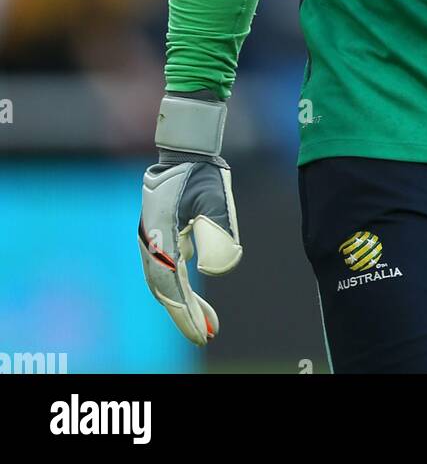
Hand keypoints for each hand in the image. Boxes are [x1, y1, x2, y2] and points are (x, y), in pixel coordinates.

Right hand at [138, 94, 241, 345]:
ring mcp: (150, 239)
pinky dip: (177, 288)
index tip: (204, 334)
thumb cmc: (202, 172)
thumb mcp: (216, 197)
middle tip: (207, 334)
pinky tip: (193, 297)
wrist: (185, 149)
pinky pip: (164, 270)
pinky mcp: (157, 235)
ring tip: (206, 323)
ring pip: (162, 282)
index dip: (187, 314)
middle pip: (164, 290)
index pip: (173, 286)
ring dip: (181, 304)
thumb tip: (216, 270)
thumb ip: (218, 230)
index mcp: (161, 235)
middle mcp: (150, 241)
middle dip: (185, 315)